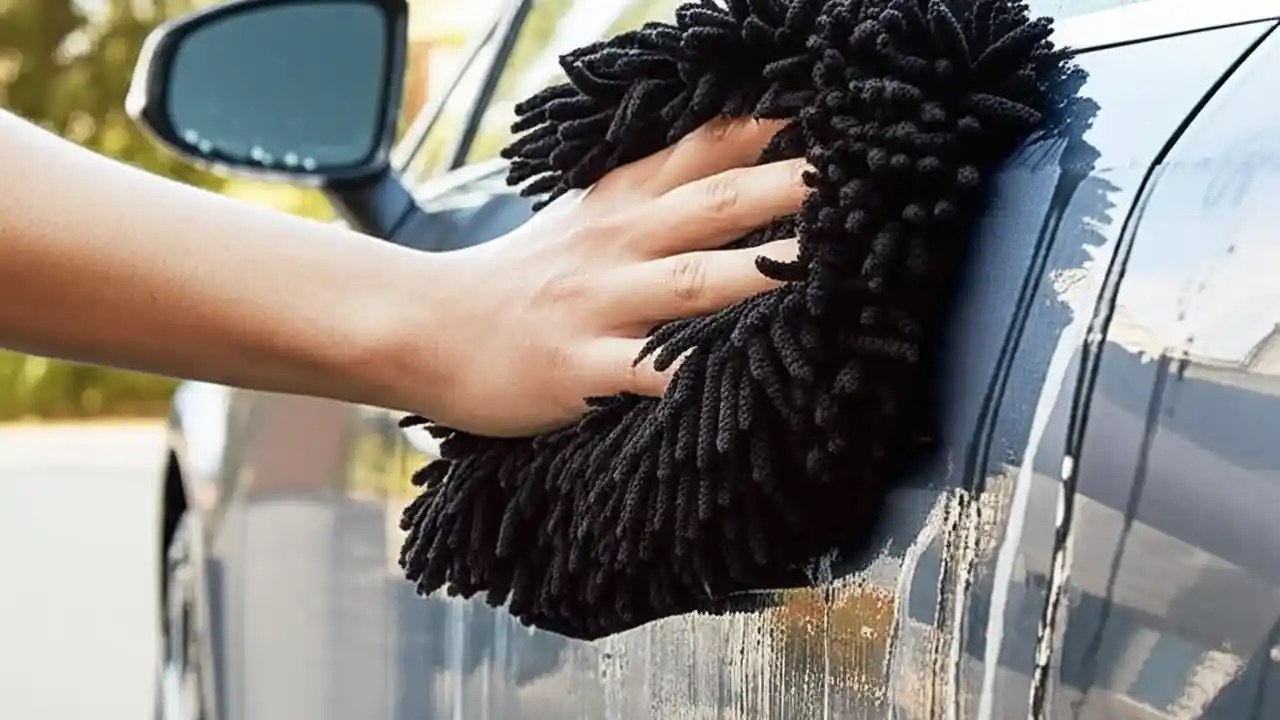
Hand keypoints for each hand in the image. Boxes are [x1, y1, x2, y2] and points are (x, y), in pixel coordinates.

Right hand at [414, 118, 806, 436]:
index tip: (837, 111)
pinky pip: (650, 371)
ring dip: (764, 273)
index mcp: (622, 200)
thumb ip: (651, 195)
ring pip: (696, 282)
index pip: (707, 146)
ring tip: (829, 267)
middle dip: (792, 185)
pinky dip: (697, 373)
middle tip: (861, 171)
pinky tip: (748, 380)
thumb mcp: (583, 216)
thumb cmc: (517, 277)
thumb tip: (727, 173)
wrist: (424, 324)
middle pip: (719, 203)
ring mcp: (600, 303)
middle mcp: (619, 242)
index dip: (772, 125)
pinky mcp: (580, 366)